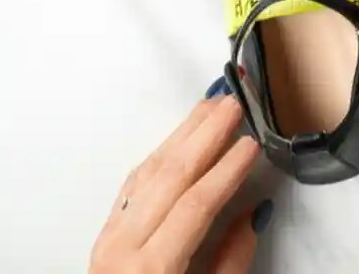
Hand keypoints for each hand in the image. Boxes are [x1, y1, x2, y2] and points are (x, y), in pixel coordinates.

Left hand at [90, 92, 269, 272]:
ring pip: (148, 171)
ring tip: (211, 105)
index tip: (253, 142)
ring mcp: (109, 237)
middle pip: (169, 176)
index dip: (227, 171)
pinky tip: (179, 137)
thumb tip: (252, 214)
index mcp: (153, 269)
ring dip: (183, 134)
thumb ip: (231, 261)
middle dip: (205, 135)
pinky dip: (160, 154)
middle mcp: (124, 246)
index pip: (195, 205)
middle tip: (234, 102)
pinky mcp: (105, 234)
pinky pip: (133, 183)